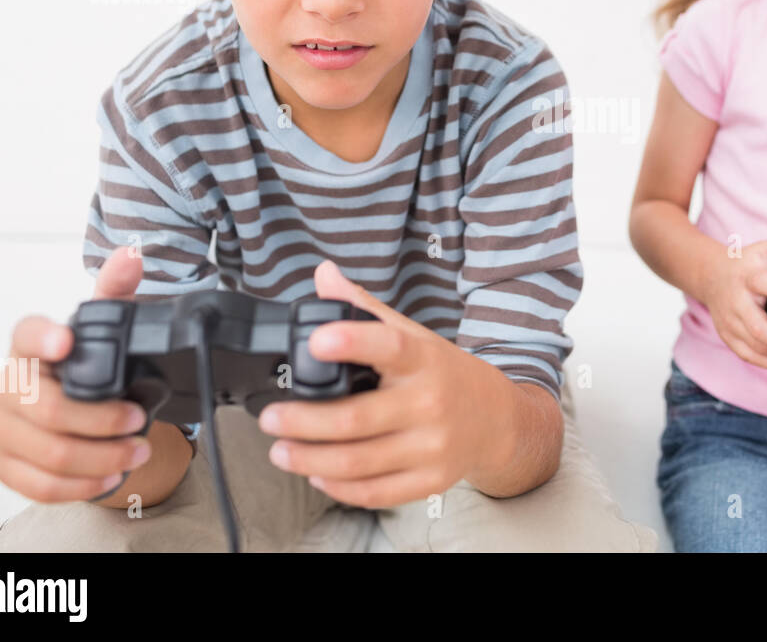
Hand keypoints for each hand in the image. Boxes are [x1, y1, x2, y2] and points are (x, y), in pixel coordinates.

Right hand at [0, 249, 153, 501]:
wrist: (74, 409)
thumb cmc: (87, 366)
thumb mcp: (107, 328)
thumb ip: (116, 293)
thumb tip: (131, 256)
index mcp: (30, 346)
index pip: (25, 335)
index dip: (44, 338)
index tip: (67, 343)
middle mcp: (7, 385)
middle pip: (47, 410)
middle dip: (101, 422)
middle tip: (139, 422)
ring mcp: (2, 427)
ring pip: (49, 452)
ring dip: (101, 458)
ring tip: (137, 452)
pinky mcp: (6, 464)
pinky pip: (40, 484)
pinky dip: (81, 485)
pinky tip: (110, 477)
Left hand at [257, 260, 516, 507]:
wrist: (495, 420)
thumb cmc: (443, 374)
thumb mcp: (412, 335)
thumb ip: (364, 308)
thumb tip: (323, 274)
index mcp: (422, 359)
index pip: (388, 345)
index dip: (351, 342)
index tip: (315, 341)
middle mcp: (430, 403)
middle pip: (355, 419)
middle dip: (302, 421)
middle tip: (270, 418)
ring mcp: (431, 447)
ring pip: (356, 463)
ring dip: (307, 459)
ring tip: (280, 450)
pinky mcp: (429, 481)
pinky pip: (374, 493)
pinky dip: (337, 488)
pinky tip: (315, 474)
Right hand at [703, 232, 766, 368]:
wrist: (710, 276)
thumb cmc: (744, 265)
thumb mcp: (765, 249)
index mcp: (748, 278)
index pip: (763, 283)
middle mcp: (737, 301)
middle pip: (757, 327)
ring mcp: (730, 321)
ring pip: (753, 345)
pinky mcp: (727, 335)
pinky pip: (746, 355)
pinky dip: (766, 362)